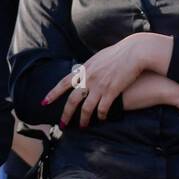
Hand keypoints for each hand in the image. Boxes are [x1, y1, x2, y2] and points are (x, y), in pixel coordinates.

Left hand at [42, 34, 162, 128]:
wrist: (135, 51)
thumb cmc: (120, 52)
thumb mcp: (99, 57)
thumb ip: (90, 67)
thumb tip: (83, 71)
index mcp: (84, 69)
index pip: (63, 83)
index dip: (53, 94)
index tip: (44, 102)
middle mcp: (89, 78)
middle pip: (72, 100)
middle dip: (66, 115)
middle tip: (62, 125)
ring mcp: (100, 85)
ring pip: (86, 108)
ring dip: (83, 120)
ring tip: (83, 126)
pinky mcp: (112, 91)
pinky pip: (103, 109)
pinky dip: (101, 116)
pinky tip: (102, 119)